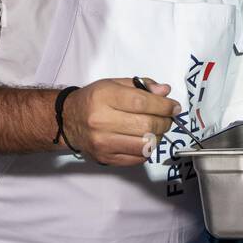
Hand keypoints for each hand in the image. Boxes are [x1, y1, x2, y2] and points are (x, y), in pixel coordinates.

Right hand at [63, 77, 179, 165]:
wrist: (68, 121)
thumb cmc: (94, 100)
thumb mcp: (114, 84)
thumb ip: (141, 86)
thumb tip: (165, 92)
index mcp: (104, 97)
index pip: (142, 103)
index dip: (164, 106)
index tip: (174, 107)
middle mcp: (101, 120)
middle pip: (146, 126)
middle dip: (164, 122)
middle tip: (167, 119)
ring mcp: (102, 142)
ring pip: (145, 144)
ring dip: (158, 137)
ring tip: (156, 130)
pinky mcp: (105, 158)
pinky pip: (137, 158)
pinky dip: (147, 150)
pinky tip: (144, 140)